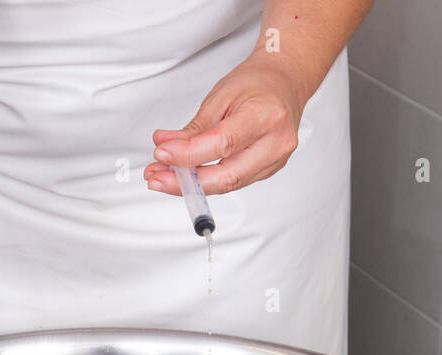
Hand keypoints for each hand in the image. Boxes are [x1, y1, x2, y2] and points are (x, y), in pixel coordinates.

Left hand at [144, 50, 309, 195]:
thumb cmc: (257, 83)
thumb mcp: (221, 95)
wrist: (285, 82)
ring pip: (229, 184)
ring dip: (191, 185)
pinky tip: (186, 176)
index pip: (223, 144)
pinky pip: (234, 182)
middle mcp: (276, 143)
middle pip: (228, 176)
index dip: (189, 154)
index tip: (161, 153)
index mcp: (267, 116)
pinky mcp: (268, 170)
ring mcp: (275, 161)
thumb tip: (166, 147)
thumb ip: (195, 127)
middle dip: (186, 182)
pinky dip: (207, 182)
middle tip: (156, 178)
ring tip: (163, 176)